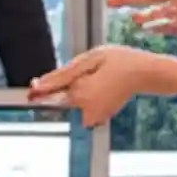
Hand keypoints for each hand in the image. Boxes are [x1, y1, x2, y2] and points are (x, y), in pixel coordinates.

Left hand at [27, 45, 176, 126]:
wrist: (145, 74)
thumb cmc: (120, 61)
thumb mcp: (90, 59)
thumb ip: (63, 73)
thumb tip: (39, 84)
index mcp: (81, 93)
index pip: (51, 93)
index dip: (40, 88)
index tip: (31, 87)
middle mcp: (86, 109)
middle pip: (63, 98)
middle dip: (69, 86)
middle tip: (91, 73)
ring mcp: (94, 116)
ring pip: (74, 103)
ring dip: (80, 91)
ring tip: (100, 78)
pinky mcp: (99, 118)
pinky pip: (85, 107)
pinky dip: (88, 97)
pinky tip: (103, 86)